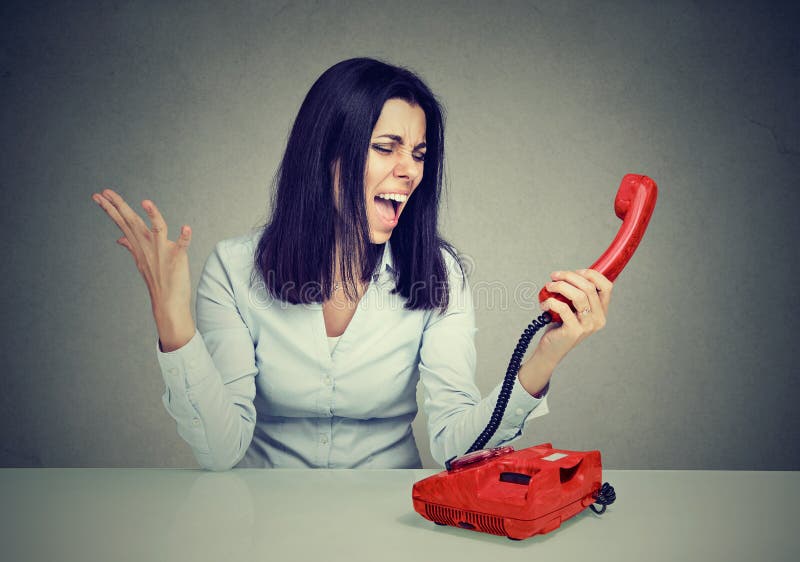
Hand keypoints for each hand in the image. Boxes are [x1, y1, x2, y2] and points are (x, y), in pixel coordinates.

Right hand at [92, 188, 194, 347]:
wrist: (168, 304)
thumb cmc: (158, 280)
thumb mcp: (141, 261)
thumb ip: (131, 246)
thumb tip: (120, 239)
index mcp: (140, 245)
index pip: (123, 223)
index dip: (111, 209)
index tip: (97, 195)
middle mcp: (148, 247)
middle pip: (132, 223)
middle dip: (119, 206)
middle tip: (104, 192)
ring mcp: (163, 253)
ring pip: (157, 230)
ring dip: (153, 216)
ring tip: (146, 202)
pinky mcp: (177, 260)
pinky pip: (181, 246)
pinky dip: (184, 238)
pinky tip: (187, 227)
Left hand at [534, 269, 612, 368]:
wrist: (551, 349)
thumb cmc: (560, 325)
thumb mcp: (573, 308)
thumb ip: (578, 293)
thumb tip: (571, 273)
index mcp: (601, 311)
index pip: (606, 286)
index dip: (591, 274)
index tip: (574, 271)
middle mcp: (598, 318)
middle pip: (589, 287)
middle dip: (569, 276)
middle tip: (554, 276)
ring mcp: (587, 326)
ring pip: (578, 296)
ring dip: (560, 286)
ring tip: (549, 286)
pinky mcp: (574, 331)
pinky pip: (563, 308)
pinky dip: (551, 302)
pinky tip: (544, 305)